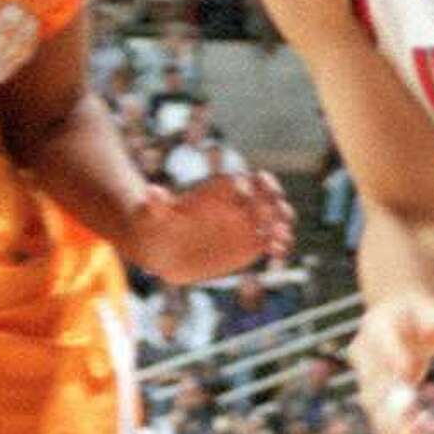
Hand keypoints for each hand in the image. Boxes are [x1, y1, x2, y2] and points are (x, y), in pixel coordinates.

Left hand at [119, 171, 291, 283]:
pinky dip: (278, 245)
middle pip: (265, 195)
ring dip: (282, 224)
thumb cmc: (155, 225)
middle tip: (278, 212)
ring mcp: (244, 225)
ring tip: (280, 236)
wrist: (160, 250)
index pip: (240, 180)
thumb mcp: (151, 214)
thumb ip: (156, 204)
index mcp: (215, 192)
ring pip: (273, 218)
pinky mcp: (248, 246)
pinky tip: (277, 252)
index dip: (247, 184)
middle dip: (275, 201)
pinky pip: (269, 242)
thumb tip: (151, 192)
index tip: (245, 196)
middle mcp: (235, 205)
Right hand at [349, 293, 433, 433]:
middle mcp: (366, 352)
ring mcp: (368, 375)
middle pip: (375, 378)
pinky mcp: (377, 394)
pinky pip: (382, 415)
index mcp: (378, 324)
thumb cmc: (423, 313)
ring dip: (390, 427)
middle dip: (389, 404)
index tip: (407, 370)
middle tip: (407, 425)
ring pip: (375, 404)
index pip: (383, 339)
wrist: (406, 317)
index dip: (394, 355)